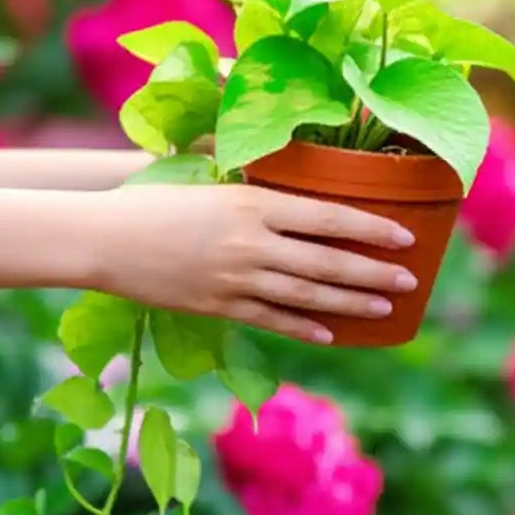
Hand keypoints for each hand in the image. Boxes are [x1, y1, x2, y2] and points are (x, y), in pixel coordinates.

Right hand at [96, 184, 417, 342]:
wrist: (104, 238)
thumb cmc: (153, 198)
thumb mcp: (208, 181)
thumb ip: (253, 185)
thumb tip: (295, 183)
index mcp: (252, 203)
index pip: (328, 216)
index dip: (371, 228)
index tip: (405, 236)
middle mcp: (251, 243)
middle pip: (326, 262)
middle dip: (373, 273)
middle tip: (410, 281)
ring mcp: (235, 279)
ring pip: (307, 297)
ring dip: (351, 304)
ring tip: (384, 308)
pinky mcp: (218, 306)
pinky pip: (271, 320)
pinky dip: (304, 328)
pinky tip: (331, 333)